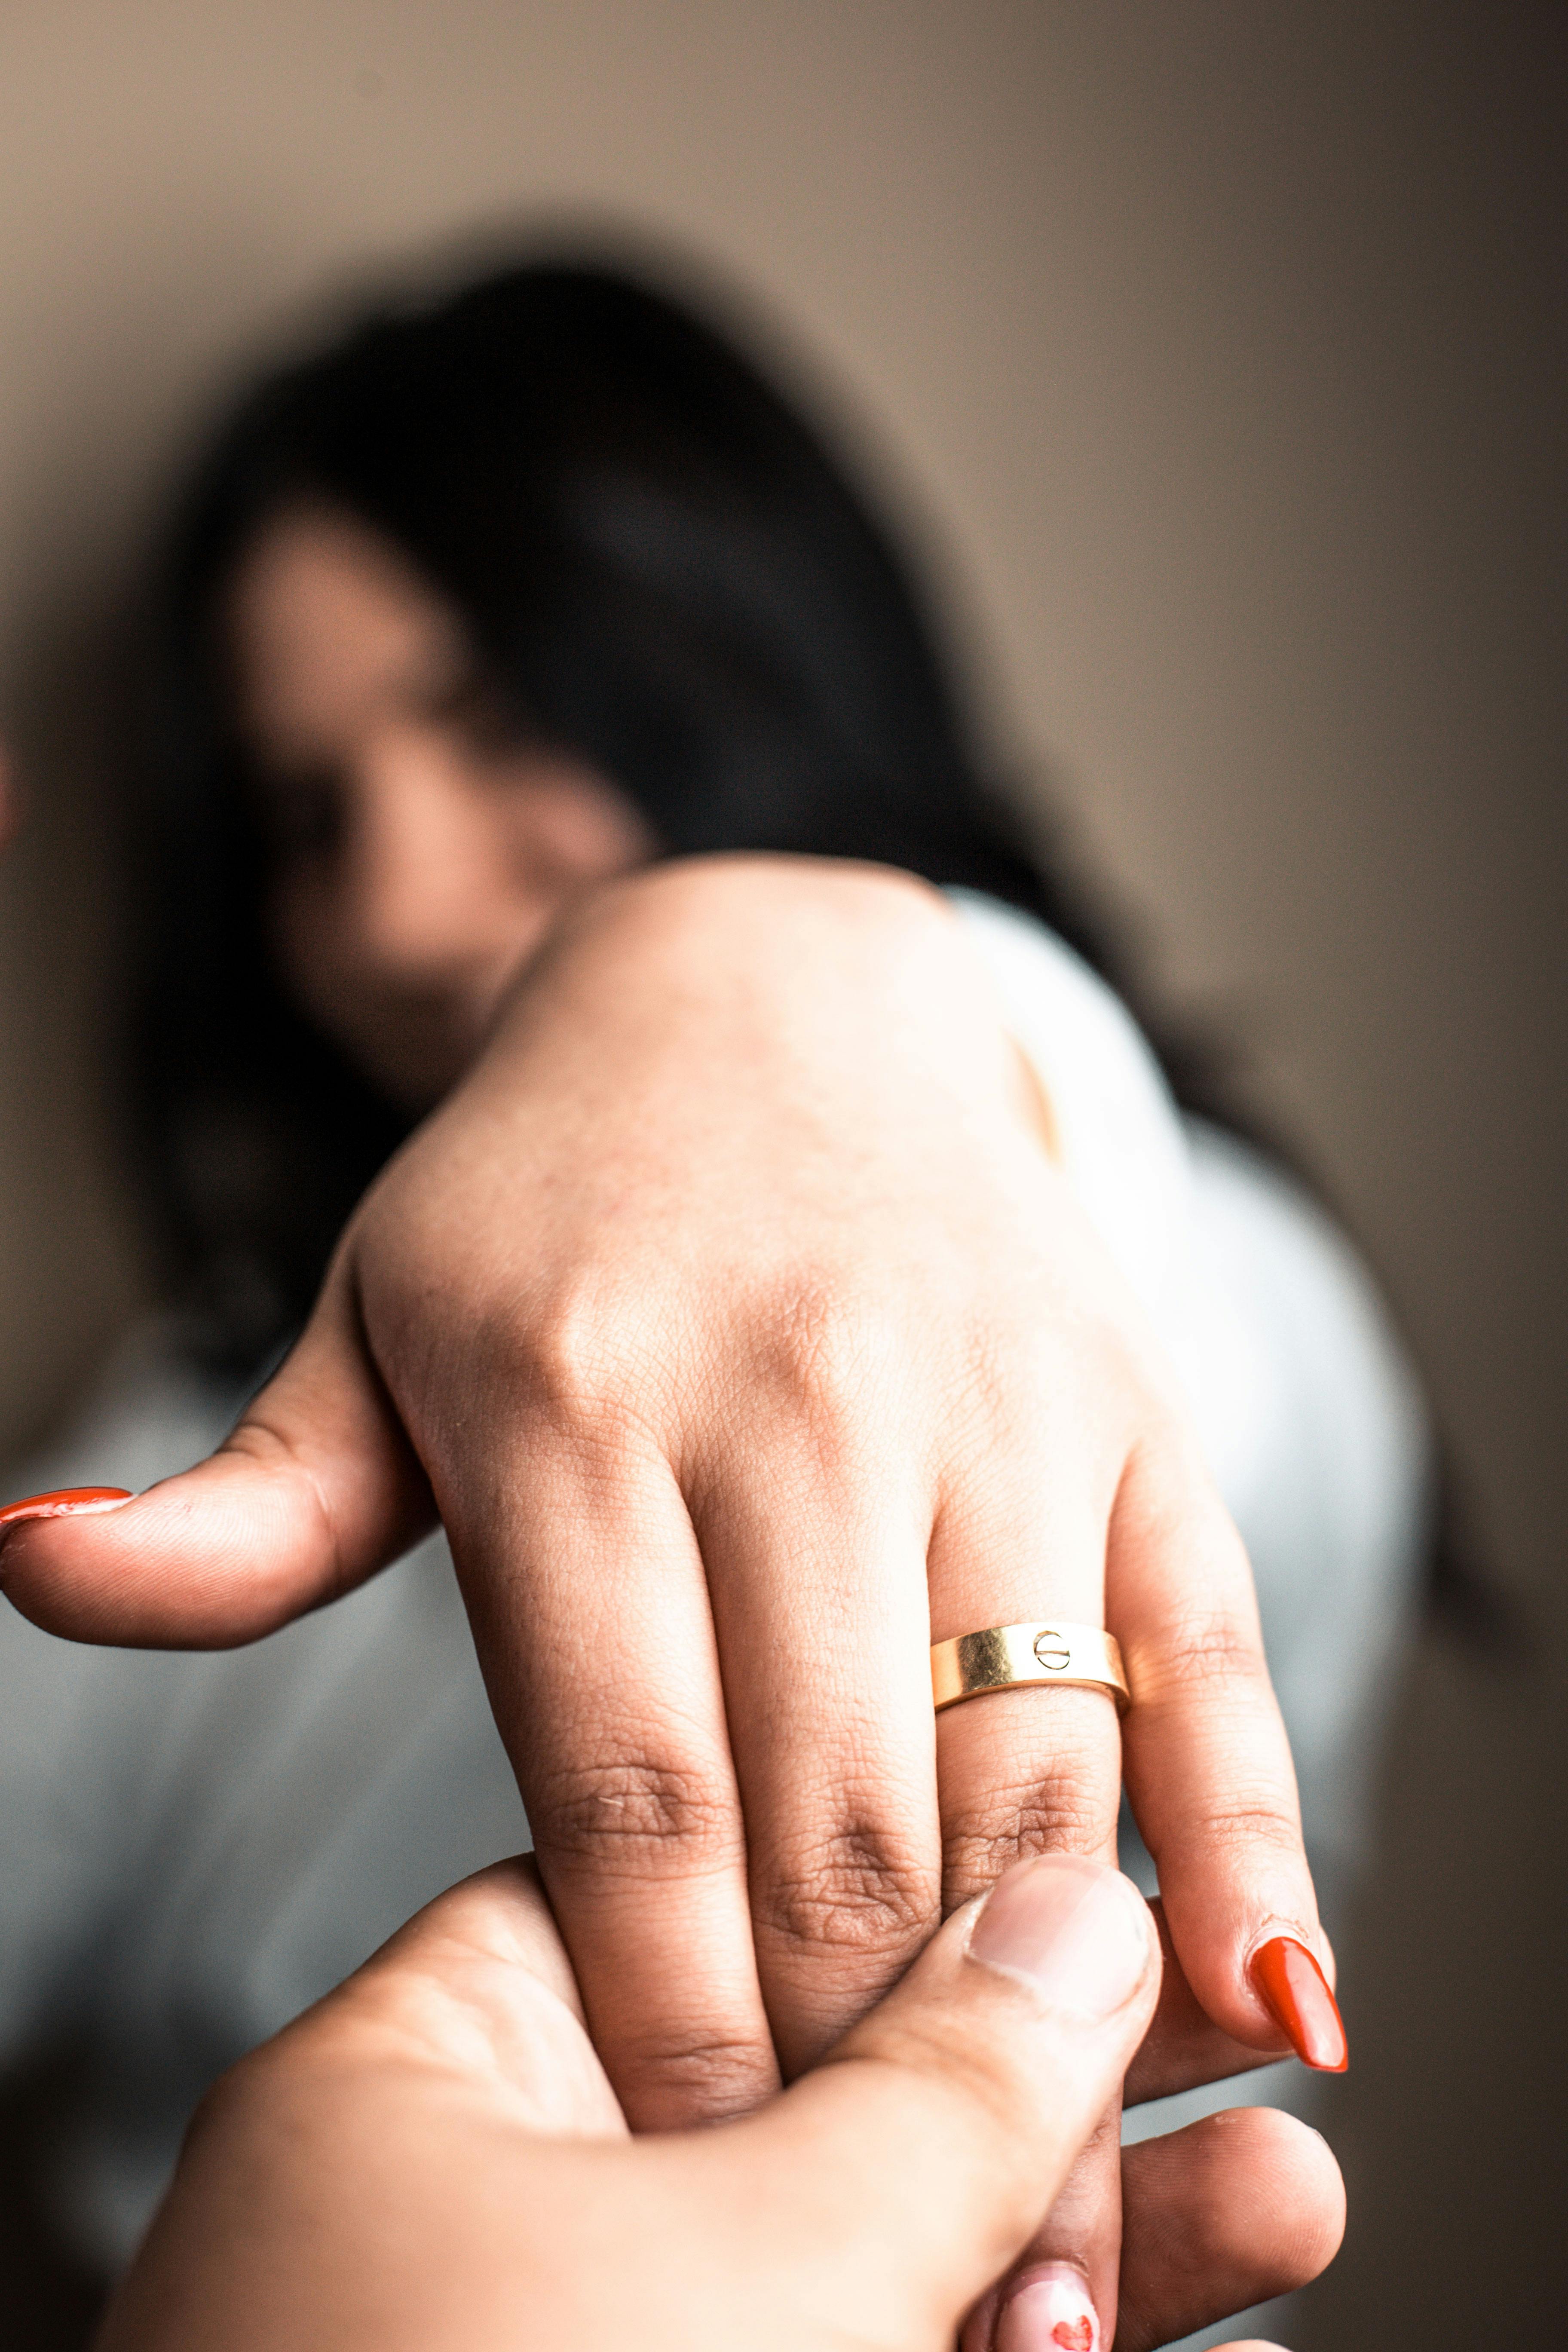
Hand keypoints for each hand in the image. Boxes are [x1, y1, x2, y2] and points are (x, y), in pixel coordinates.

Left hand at [6, 857, 1333, 2338]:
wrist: (781, 1000)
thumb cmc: (557, 1203)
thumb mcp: (372, 1320)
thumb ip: (243, 1507)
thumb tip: (28, 1565)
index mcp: (577, 1402)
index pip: (624, 1790)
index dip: (662, 2023)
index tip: (677, 2185)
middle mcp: (799, 1399)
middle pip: (835, 1812)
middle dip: (842, 2063)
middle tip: (840, 2232)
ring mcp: (989, 1401)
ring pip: (1028, 1762)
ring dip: (1036, 2010)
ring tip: (1024, 2193)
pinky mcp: (1130, 1407)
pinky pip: (1210, 1651)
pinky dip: (1250, 1840)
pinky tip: (1267, 2002)